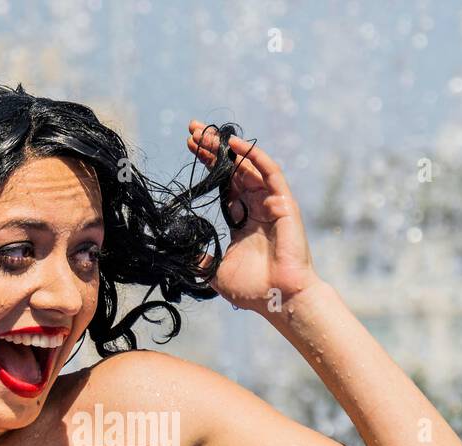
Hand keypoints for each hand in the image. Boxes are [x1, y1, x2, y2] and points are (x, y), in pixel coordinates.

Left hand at [186, 120, 321, 318]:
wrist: (278, 299)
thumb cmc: (253, 289)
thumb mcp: (215, 271)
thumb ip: (199, 258)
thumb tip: (177, 250)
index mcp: (242, 221)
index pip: (223, 185)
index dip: (208, 166)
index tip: (189, 147)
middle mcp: (257, 208)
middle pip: (233, 171)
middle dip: (213, 150)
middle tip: (193, 130)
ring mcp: (271, 204)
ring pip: (248, 167)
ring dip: (227, 149)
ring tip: (204, 133)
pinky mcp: (284, 204)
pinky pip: (270, 173)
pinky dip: (253, 156)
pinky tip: (233, 144)